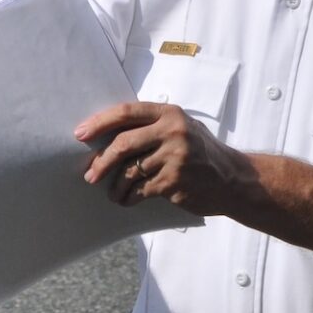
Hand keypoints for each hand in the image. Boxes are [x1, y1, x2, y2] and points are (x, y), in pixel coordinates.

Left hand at [75, 101, 256, 217]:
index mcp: (169, 113)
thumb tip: (107, 135)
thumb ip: (151, 126)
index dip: (99, 122)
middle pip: (123, 143)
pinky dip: (129, 197)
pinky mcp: (175, 182)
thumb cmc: (200, 152)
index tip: (80, 134)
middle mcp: (172, 131)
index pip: (126, 112)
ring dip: (115, 186)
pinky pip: (140, 190)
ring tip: (112, 193)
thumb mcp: (181, 127)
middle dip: (101, 161)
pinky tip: (126, 200)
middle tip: (89, 174)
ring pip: (130, 171)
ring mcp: (175, 157)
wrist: (232, 179)